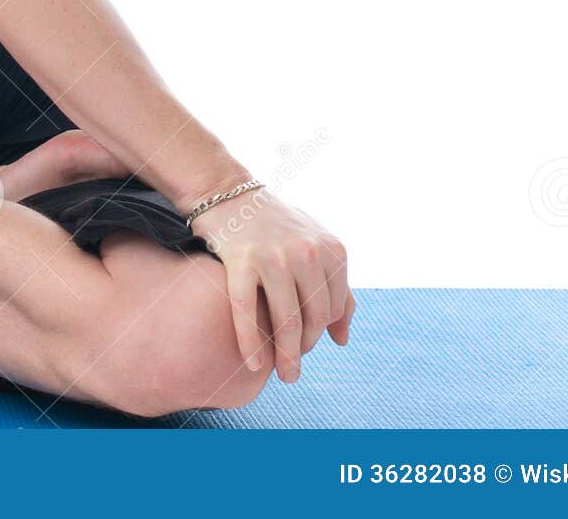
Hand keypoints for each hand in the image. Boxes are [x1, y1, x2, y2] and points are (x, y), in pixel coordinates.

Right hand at [186, 186, 354, 383]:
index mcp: (331, 249)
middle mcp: (308, 251)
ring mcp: (274, 255)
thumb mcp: (313, 245)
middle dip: (304, 350)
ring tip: (282, 376)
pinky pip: (248, 310)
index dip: (320, 333)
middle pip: (314, 318)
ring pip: (287, 320)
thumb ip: (334, 288)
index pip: (334, 308)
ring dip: (286, 357)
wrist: (226, 191)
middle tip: (292, 371)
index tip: (304, 346)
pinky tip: (253, 363)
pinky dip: (251, 341)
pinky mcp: (241, 259)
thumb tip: (342, 340)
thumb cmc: (272, 225)